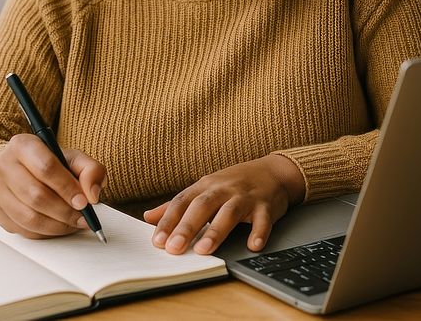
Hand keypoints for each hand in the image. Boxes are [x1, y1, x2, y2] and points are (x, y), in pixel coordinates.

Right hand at [0, 134, 106, 238]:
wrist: (22, 170)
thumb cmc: (50, 164)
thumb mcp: (74, 158)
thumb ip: (91, 170)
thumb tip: (92, 194)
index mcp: (23, 145)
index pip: (46, 168)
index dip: (68, 188)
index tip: (84, 202)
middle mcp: (3, 165)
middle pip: (36, 195)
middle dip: (65, 211)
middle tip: (82, 217)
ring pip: (28, 217)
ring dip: (56, 225)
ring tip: (73, 223)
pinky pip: (22, 230)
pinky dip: (45, 233)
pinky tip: (58, 226)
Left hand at [143, 154, 304, 254]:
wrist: (272, 171)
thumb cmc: (233, 184)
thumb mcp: (204, 189)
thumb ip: (177, 205)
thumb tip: (148, 217)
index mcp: (205, 186)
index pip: (182, 202)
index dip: (169, 221)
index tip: (157, 241)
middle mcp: (223, 189)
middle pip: (202, 206)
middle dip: (187, 227)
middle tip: (174, 248)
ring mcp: (245, 196)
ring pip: (229, 212)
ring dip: (216, 231)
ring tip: (204, 250)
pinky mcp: (266, 205)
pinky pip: (262, 219)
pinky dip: (259, 232)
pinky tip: (252, 245)